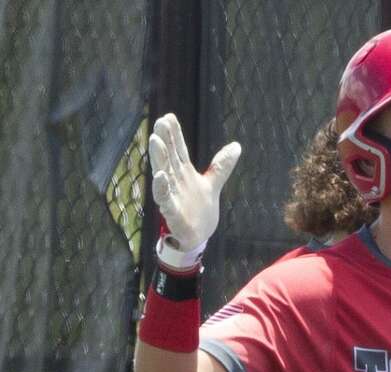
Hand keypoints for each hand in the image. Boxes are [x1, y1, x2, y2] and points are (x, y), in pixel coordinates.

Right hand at [149, 113, 240, 265]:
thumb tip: (236, 145)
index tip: (169, 117)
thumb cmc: (200, 208)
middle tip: (159, 122)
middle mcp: (175, 180)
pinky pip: (165, 199)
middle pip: (169, 157)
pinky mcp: (172, 212)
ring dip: (159, 158)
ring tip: (154, 140)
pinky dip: (162, 188)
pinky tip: (160, 176)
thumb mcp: (213, 184)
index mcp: (184, 172)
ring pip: (163, 173)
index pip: (179, 149)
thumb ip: (221, 165)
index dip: (174, 134)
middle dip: (164, 140)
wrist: (199, 236)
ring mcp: (173, 195)